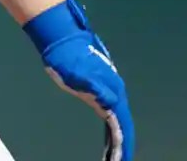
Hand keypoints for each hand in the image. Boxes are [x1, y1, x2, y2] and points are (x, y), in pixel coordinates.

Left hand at [24, 0, 134, 160]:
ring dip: (117, 140)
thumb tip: (110, 104)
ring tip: (115, 157)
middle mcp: (115, 92)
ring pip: (118, 121)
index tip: (122, 160)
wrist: (62, 38)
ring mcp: (108, 91)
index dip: (124, 144)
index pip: (121, 125)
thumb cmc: (67, 57)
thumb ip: (95, 88)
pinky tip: (109, 138)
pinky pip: (110, 115)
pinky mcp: (99, 90)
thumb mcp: (78, 74)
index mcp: (112, 92)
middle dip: (122, 146)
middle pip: (122, 126)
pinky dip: (111, 130)